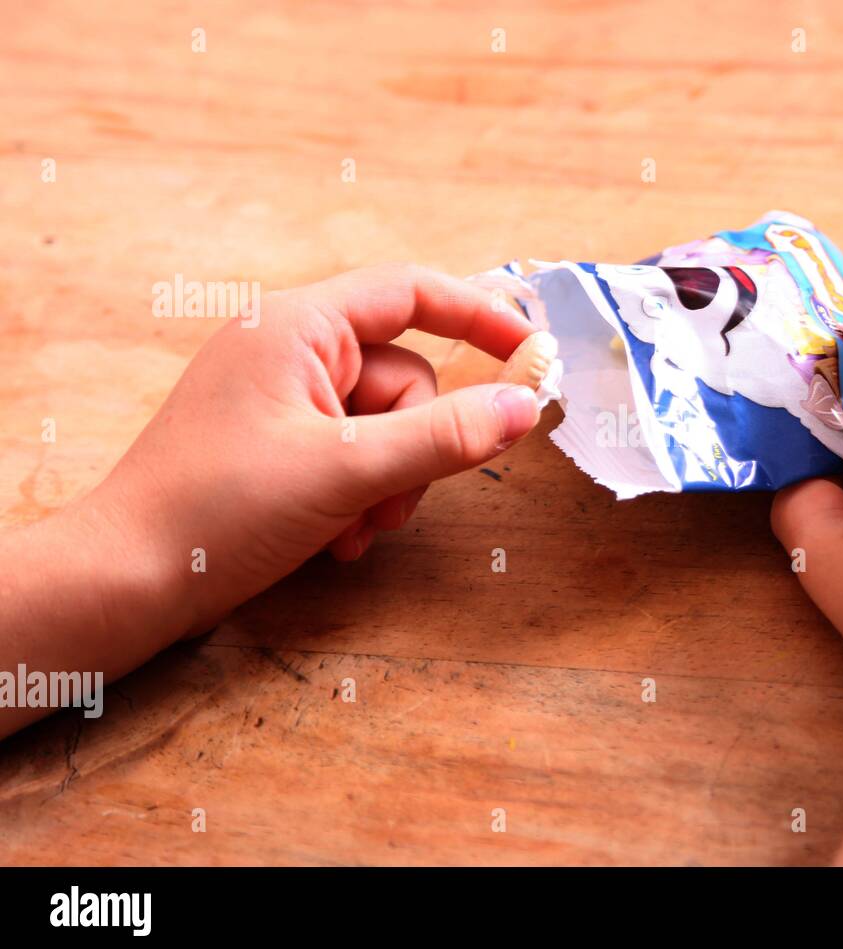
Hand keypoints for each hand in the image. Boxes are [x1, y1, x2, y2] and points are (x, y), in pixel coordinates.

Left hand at [88, 263, 540, 637]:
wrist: (129, 580)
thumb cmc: (217, 510)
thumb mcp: (344, 470)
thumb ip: (443, 437)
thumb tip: (524, 407)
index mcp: (297, 326)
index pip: (410, 292)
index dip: (479, 315)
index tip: (532, 352)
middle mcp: (292, 351)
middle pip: (406, 379)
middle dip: (414, 447)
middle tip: (389, 500)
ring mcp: (285, 399)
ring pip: (388, 427)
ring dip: (389, 483)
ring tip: (353, 527)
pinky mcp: (281, 444)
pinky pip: (357, 454)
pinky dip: (361, 495)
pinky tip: (336, 537)